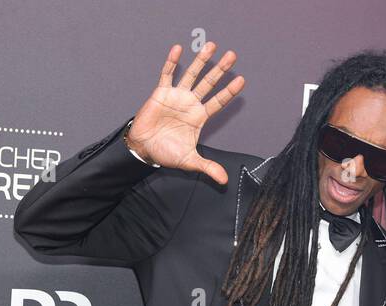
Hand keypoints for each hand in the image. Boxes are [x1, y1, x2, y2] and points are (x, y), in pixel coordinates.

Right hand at [125, 42, 244, 184]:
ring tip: (211, 46)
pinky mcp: (161, 92)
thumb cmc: (166, 153)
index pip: (218, 101)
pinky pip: (167, 74)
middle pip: (209, 83)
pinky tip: (179, 49)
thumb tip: (224, 180)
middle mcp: (190, 103)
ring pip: (191, 74)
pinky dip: (172, 62)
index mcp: (199, 117)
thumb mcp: (190, 161)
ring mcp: (177, 96)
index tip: (241, 80)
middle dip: (220, 70)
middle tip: (232, 55)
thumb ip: (207, 167)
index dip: (229, 92)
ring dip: (200, 61)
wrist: (144, 148)